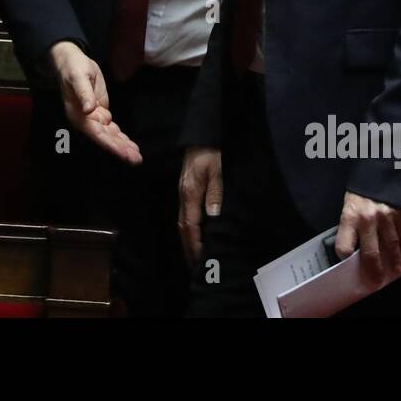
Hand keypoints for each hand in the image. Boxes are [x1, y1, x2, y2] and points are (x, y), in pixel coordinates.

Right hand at [48, 41, 139, 164]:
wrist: (73, 62)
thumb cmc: (74, 68)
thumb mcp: (79, 77)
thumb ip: (84, 93)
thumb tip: (88, 109)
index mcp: (79, 115)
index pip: (96, 134)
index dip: (110, 144)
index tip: (124, 153)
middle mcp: (86, 121)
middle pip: (105, 139)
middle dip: (120, 149)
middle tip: (136, 160)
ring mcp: (94, 119)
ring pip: (110, 136)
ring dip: (123, 146)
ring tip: (137, 157)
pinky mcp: (100, 114)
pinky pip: (112, 129)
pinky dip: (121, 137)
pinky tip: (131, 145)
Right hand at [178, 146, 222, 262]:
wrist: (202, 134)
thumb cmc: (211, 151)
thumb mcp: (217, 170)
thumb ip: (215, 192)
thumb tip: (213, 216)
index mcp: (190, 192)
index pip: (190, 225)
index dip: (195, 243)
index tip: (201, 259)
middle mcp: (183, 195)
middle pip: (183, 226)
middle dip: (188, 246)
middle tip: (196, 265)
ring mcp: (183, 192)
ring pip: (182, 221)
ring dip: (188, 238)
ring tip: (195, 255)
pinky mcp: (186, 188)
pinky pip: (186, 213)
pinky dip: (189, 228)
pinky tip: (196, 233)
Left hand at [334, 191, 400, 280]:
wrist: (381, 167)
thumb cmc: (362, 188)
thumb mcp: (349, 202)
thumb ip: (351, 222)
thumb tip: (351, 242)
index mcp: (349, 216)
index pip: (344, 246)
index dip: (345, 256)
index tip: (348, 261)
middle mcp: (367, 220)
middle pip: (370, 253)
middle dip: (374, 269)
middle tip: (377, 280)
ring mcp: (386, 218)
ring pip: (390, 247)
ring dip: (394, 261)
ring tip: (396, 270)